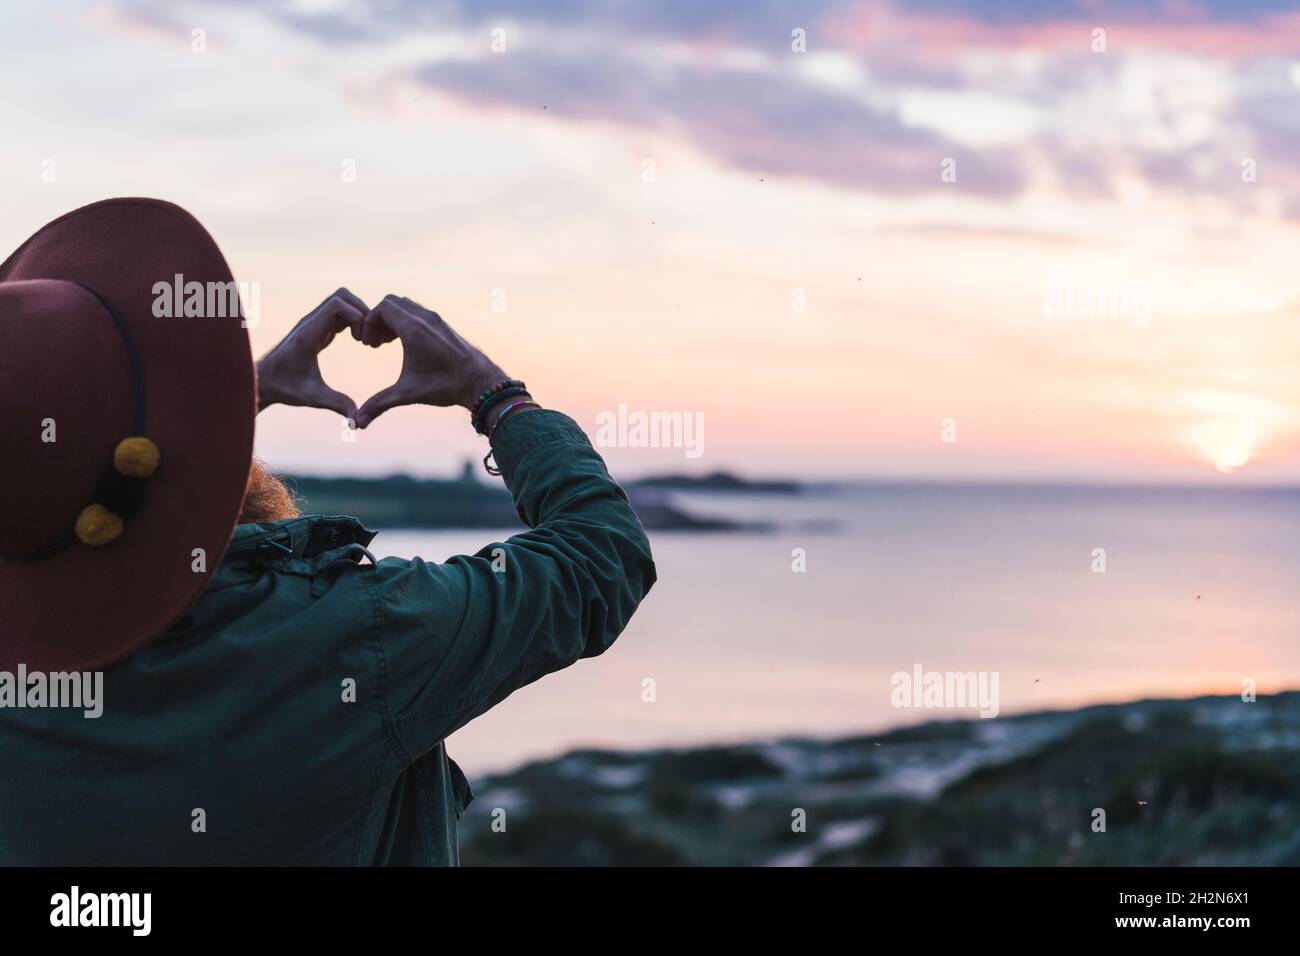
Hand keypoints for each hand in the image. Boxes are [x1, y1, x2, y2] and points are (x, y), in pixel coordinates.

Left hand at [256, 288, 367, 420]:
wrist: (262, 381)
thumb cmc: (285, 388)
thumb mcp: (312, 397)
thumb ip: (336, 404)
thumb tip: (356, 421)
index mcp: (309, 333)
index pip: (338, 304)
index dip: (358, 317)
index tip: (362, 341)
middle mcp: (311, 322)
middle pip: (342, 296)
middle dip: (362, 311)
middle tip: (368, 338)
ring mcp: (313, 323)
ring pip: (341, 300)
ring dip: (358, 314)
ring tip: (365, 339)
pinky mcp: (316, 328)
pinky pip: (339, 312)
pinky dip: (353, 320)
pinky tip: (358, 341)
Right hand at [354, 295, 507, 427]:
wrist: (479, 382)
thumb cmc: (445, 386)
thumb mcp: (407, 394)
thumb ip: (379, 404)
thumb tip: (358, 424)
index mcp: (413, 329)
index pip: (382, 308)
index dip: (369, 323)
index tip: (368, 344)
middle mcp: (425, 318)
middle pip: (392, 302)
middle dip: (378, 319)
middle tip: (375, 343)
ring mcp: (436, 319)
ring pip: (406, 306)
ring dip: (393, 319)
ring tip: (387, 342)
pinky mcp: (443, 325)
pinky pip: (419, 312)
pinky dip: (407, 321)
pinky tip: (405, 344)